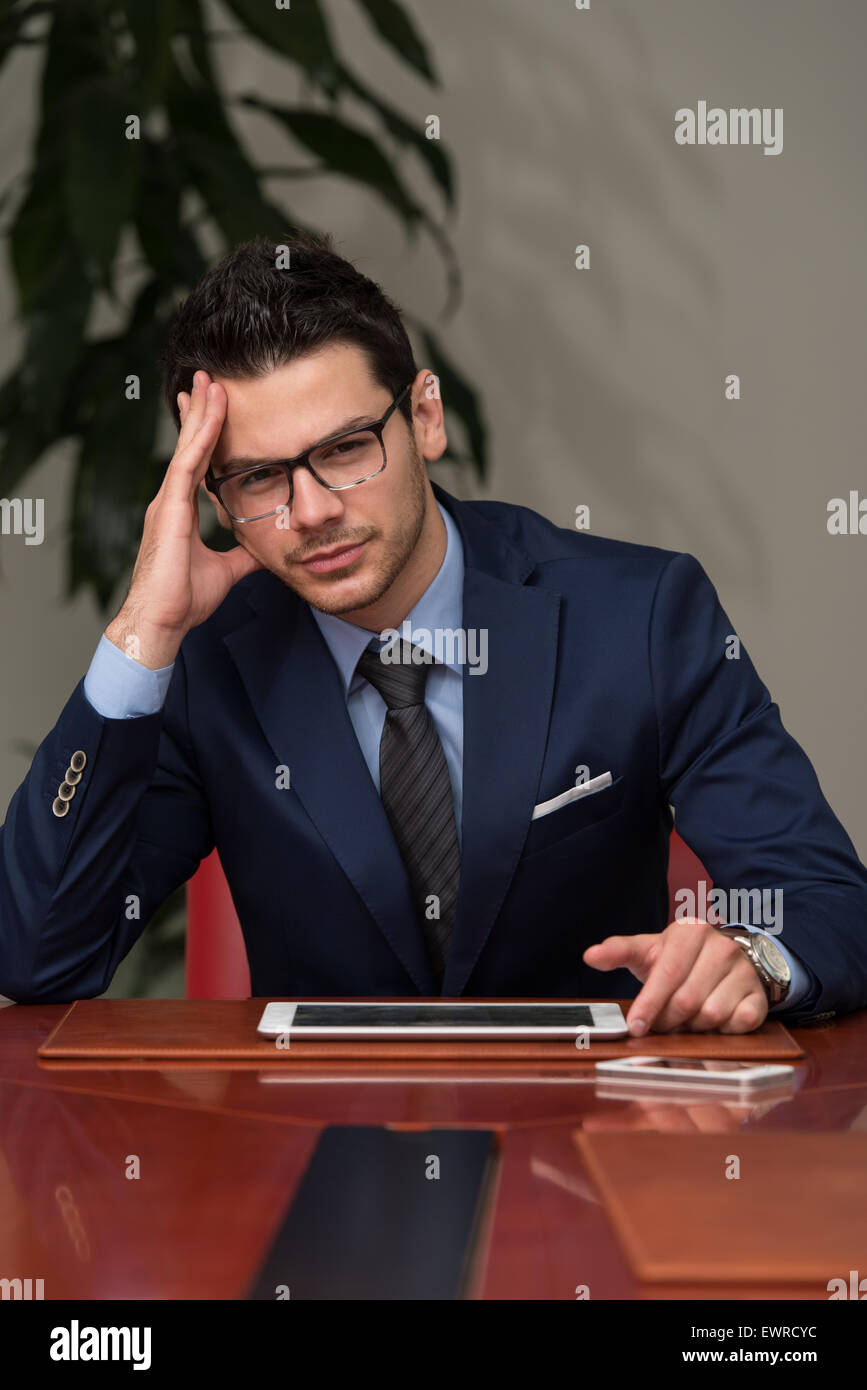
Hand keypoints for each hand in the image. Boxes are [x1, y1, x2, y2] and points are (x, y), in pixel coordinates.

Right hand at [105, 370, 262, 667]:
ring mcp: (166, 502)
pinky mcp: (168, 509)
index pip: (196, 461)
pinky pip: (187, 463)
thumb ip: (244, 554)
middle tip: (210, 377)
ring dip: (200, 412)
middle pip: (188, 445)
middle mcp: (170, 500)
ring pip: (187, 446)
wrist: (161, 622)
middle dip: (199, 410)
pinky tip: (211, 414)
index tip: (213, 405)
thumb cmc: (183, 601)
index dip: (205, 433)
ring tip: (210, 381)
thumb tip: (266, 547)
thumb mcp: (227, 571)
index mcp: (179, 511)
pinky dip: (201, 436)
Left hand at [582, 917, 768, 1034]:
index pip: (667, 973)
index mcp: (691, 931)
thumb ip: (619, 951)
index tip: (635, 1026)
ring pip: (710, 1015)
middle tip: (659, 1025)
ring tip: (686, 1019)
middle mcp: (721, 948)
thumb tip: (590, 955)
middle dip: (667, 1020)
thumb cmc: (681, 959)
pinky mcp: (759, 995)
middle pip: (686, 1000)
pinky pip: (738, 1024)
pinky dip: (721, 1031)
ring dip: (693, 1026)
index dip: (649, 1004)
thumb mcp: (649, 950)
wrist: (728, 960)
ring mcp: (744, 971)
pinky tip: (712, 1022)